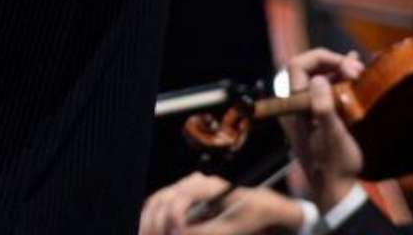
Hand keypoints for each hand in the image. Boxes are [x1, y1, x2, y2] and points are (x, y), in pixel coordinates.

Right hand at [139, 171, 305, 234]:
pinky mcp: (187, 197)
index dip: (174, 216)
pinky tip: (149, 230)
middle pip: (164, 196)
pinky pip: (164, 203)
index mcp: (209, 186)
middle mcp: (195, 183)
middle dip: (154, 220)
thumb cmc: (252, 215)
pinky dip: (154, 217)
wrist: (264, 205)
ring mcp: (189, 188)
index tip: (175, 233)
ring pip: (159, 199)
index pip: (181, 196)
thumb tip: (177, 233)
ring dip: (149, 219)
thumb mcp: (234, 228)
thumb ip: (205, 232)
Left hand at [281, 48, 366, 211]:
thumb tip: (319, 79)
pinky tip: (353, 75)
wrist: (335, 190)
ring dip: (337, 70)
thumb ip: (324, 107)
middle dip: (332, 62)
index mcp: (294, 106)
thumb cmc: (335, 164)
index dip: (321, 58)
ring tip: (360, 71)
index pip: (298, 65)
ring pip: (316, 78)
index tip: (346, 64)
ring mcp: (305, 110)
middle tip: (357, 69)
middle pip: (307, 69)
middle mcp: (295, 105)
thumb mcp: (333, 135)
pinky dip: (337, 80)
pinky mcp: (315, 117)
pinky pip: (323, 90)